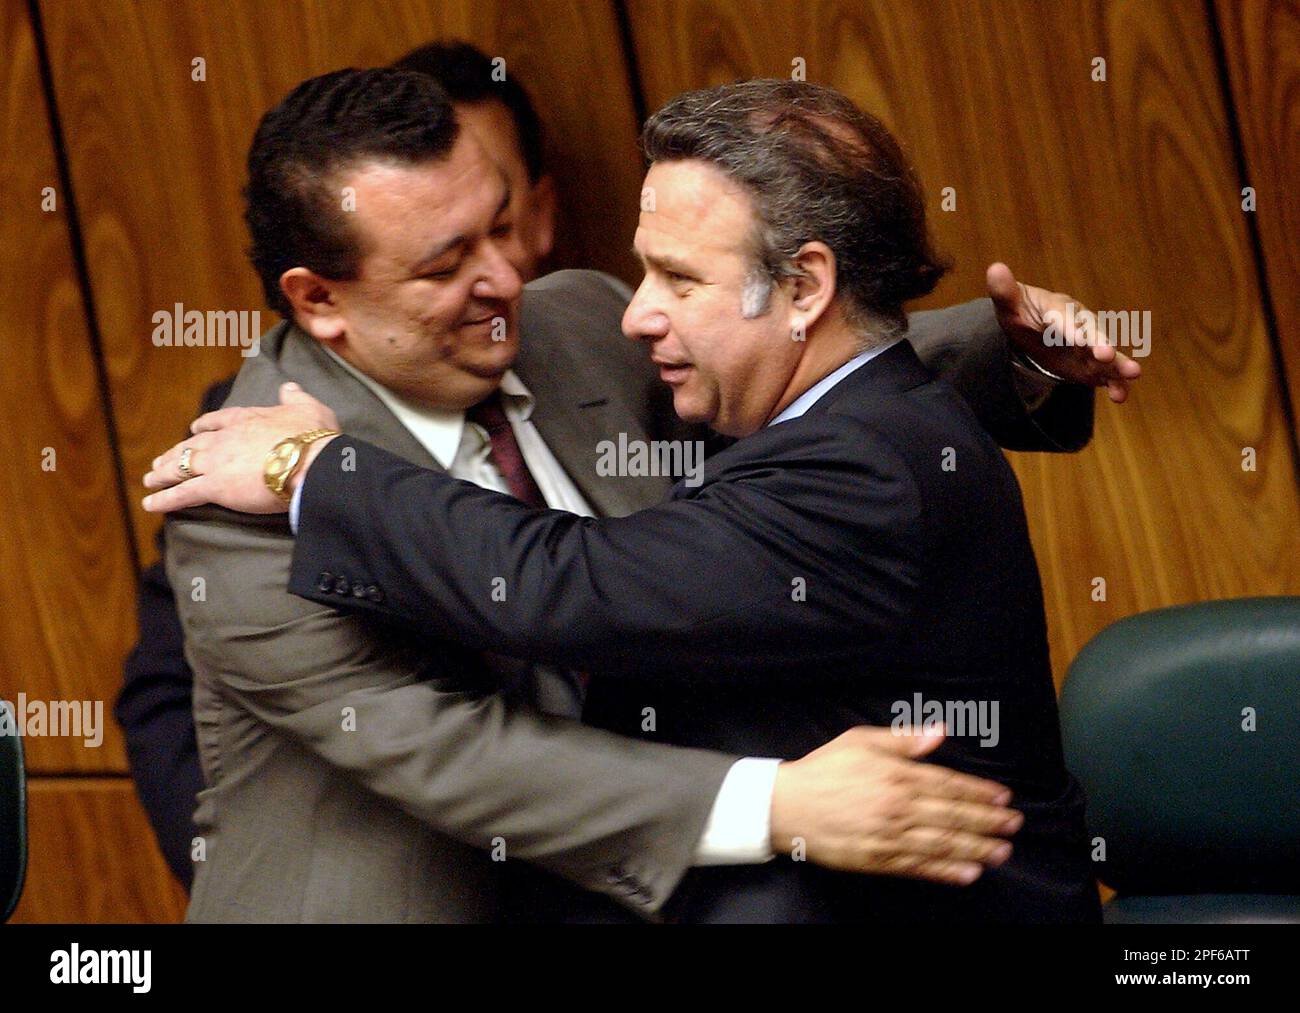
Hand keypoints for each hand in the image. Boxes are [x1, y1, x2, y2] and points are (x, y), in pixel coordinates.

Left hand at [142, 382, 338, 513]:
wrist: (310, 461)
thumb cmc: (313, 436)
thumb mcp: (308, 408)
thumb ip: (295, 397)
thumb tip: (289, 387)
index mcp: (246, 419)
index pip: (217, 421)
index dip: (204, 426)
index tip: (194, 429)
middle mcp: (224, 439)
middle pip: (192, 445)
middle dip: (175, 453)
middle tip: (161, 461)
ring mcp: (216, 463)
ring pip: (180, 467)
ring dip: (163, 473)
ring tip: (150, 479)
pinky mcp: (214, 487)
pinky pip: (182, 493)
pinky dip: (164, 499)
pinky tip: (150, 504)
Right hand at [770, 726, 1021, 884]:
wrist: (786, 806)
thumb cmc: (825, 769)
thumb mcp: (861, 741)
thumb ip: (903, 739)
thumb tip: (940, 731)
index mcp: (897, 775)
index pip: (949, 785)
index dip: (980, 793)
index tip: (1004, 798)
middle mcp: (898, 807)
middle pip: (952, 816)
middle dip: (987, 822)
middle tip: (1014, 826)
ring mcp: (889, 837)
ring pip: (942, 844)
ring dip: (976, 849)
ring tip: (1001, 852)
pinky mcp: (878, 860)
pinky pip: (919, 868)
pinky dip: (946, 872)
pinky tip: (968, 874)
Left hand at [987, 262, 1141, 402]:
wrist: (1034, 328)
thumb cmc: (1022, 313)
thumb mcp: (1010, 305)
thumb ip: (1004, 291)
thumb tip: (995, 268)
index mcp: (1059, 309)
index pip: (1064, 318)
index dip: (1070, 328)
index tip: (1077, 339)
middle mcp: (1081, 325)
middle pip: (1091, 334)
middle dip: (1098, 344)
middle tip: (1106, 354)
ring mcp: (1089, 346)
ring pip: (1106, 355)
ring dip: (1119, 364)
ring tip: (1133, 373)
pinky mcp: (1093, 365)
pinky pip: (1107, 374)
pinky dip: (1115, 384)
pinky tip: (1120, 396)